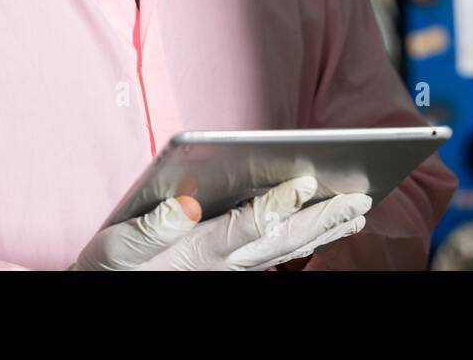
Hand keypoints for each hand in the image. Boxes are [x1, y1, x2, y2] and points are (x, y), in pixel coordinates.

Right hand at [68, 176, 370, 270]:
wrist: (114, 288)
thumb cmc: (112, 265)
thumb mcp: (117, 245)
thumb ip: (150, 228)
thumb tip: (183, 205)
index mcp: (194, 253)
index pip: (242, 228)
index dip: (274, 206)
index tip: (303, 183)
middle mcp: (221, 265)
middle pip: (281, 240)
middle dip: (321, 218)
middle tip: (360, 198)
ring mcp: (232, 271)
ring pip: (289, 250)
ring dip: (326, 229)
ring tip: (360, 209)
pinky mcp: (235, 270)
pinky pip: (282, 256)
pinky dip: (310, 240)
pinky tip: (332, 226)